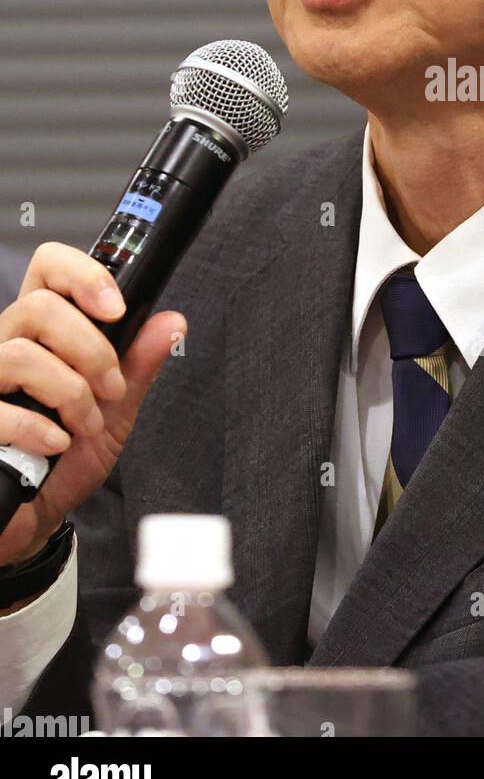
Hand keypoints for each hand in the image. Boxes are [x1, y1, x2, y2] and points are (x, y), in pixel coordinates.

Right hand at [0, 243, 185, 567]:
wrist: (37, 513)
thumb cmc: (70, 454)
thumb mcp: (116, 407)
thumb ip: (139, 363)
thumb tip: (172, 322)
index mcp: (42, 330)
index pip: (48, 266)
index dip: (84, 275)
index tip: (117, 310)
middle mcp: (6, 344)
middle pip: (40, 306)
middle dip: (92, 350)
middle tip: (111, 388)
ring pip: (21, 353)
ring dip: (71, 393)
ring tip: (86, 424)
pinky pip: (0, 409)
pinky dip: (39, 428)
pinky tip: (56, 444)